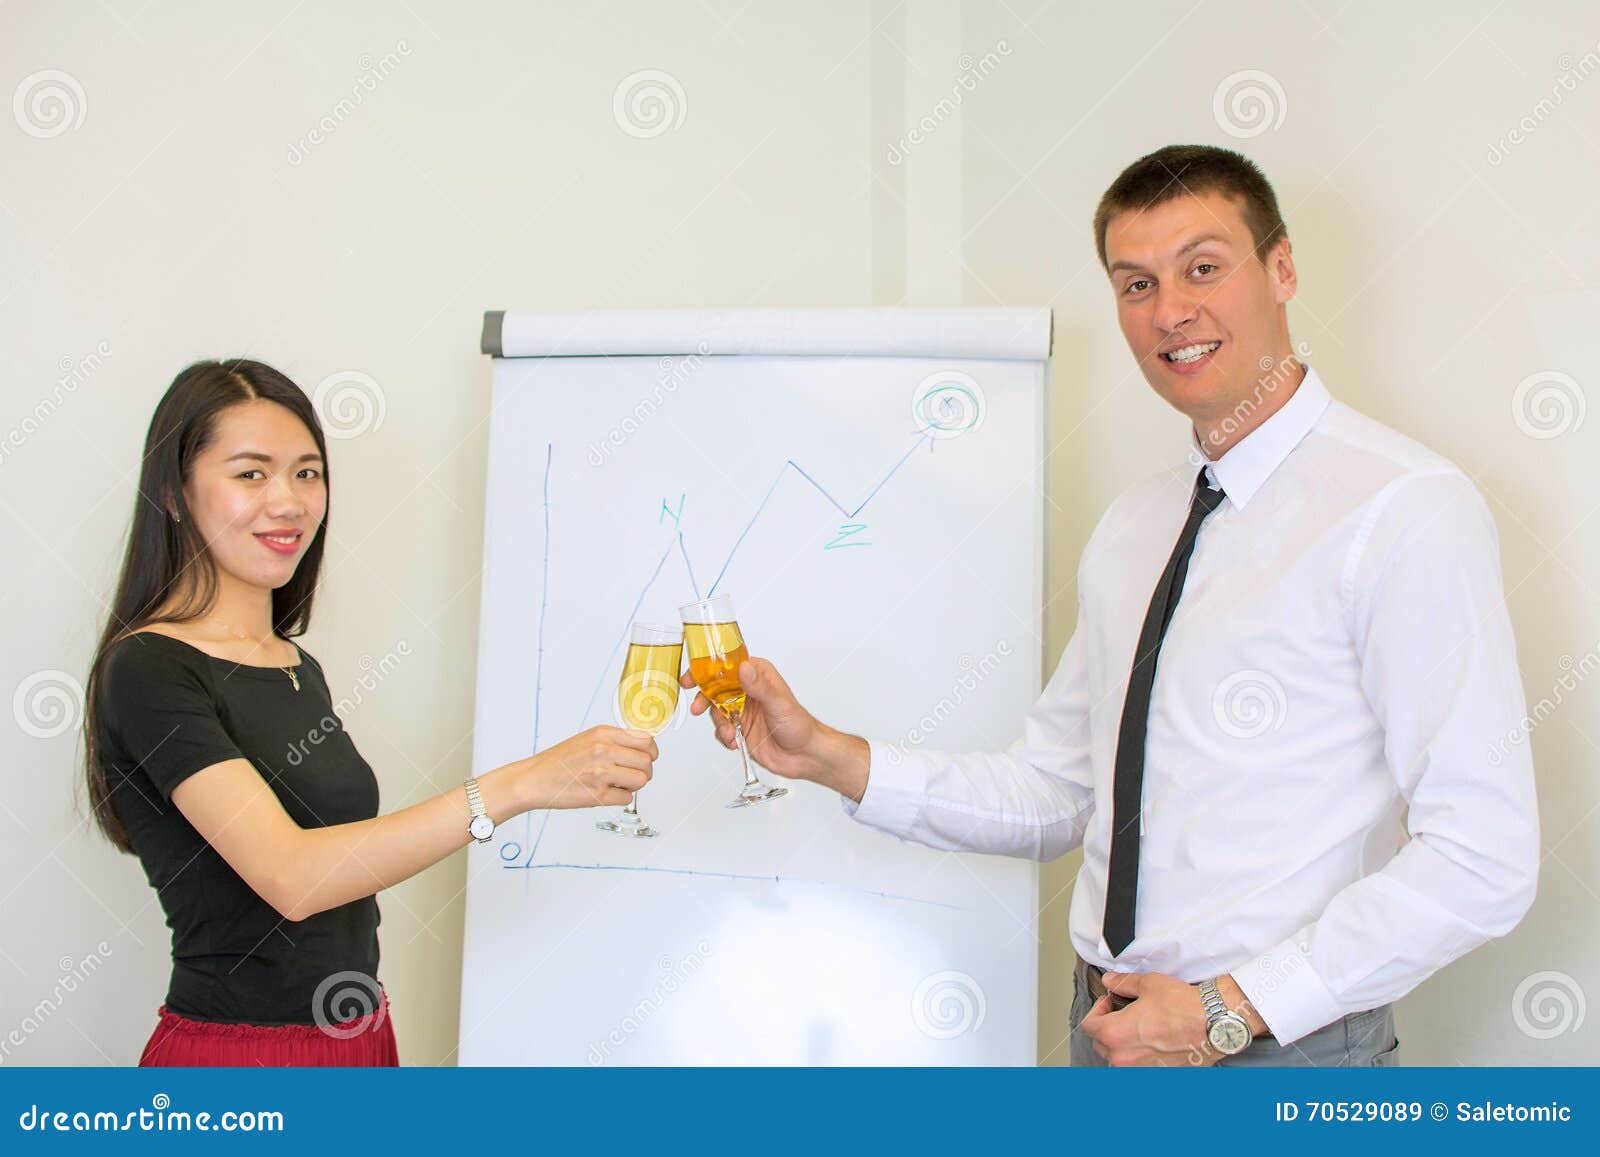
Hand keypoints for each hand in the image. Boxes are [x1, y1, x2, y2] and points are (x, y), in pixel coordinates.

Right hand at [515, 725, 655, 809]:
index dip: (651, 752)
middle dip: (644, 771)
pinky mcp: (597, 795)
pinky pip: (627, 798)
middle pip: (647, 762)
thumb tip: (644, 747)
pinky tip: (606, 792)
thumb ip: (616, 740)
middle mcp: (603, 750)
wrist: (534, 779)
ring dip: (633, 785)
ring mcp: (601, 773)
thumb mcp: (588, 738)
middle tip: (632, 774)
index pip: (646, 740)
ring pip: (641, 781)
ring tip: (618, 783)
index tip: (647, 758)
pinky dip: (620, 798)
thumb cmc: (559, 761)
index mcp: (603, 733)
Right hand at [680, 657, 816, 777]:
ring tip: (729, 733)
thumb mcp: (779, 703)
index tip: (693, 677)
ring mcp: (742, 710)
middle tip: (698, 708)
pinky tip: (734, 742)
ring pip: (716, 710)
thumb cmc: (799, 725)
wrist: (803, 756)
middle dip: (704, 698)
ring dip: (719, 723)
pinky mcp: (739, 729)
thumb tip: (743, 670)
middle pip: (716, 687)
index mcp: (758, 675)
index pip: (728, 665)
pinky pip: (720, 729)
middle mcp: (748, 690)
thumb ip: (759, 687)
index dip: (707, 669)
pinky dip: (723, 736)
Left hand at [1078, 971, 1221, 1066]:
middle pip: (1101, 1044)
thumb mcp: (1147, 984)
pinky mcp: (1157, 1074)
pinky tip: (1152, 1040)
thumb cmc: (1183, 1006)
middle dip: (1106, 1026)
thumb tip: (1110, 981)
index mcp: (1115, 1034)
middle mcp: (1124, 1057)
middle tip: (1121, 1012)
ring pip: (1118, 1058)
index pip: (1088, 1026)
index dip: (1097, 1009)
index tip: (1109, 1002)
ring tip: (1137, 1027)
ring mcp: (1140, 1069)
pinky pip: (1138, 1066)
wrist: (1214, 1024)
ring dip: (1121, 1043)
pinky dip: (1139, 1054)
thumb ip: (1123, 983)